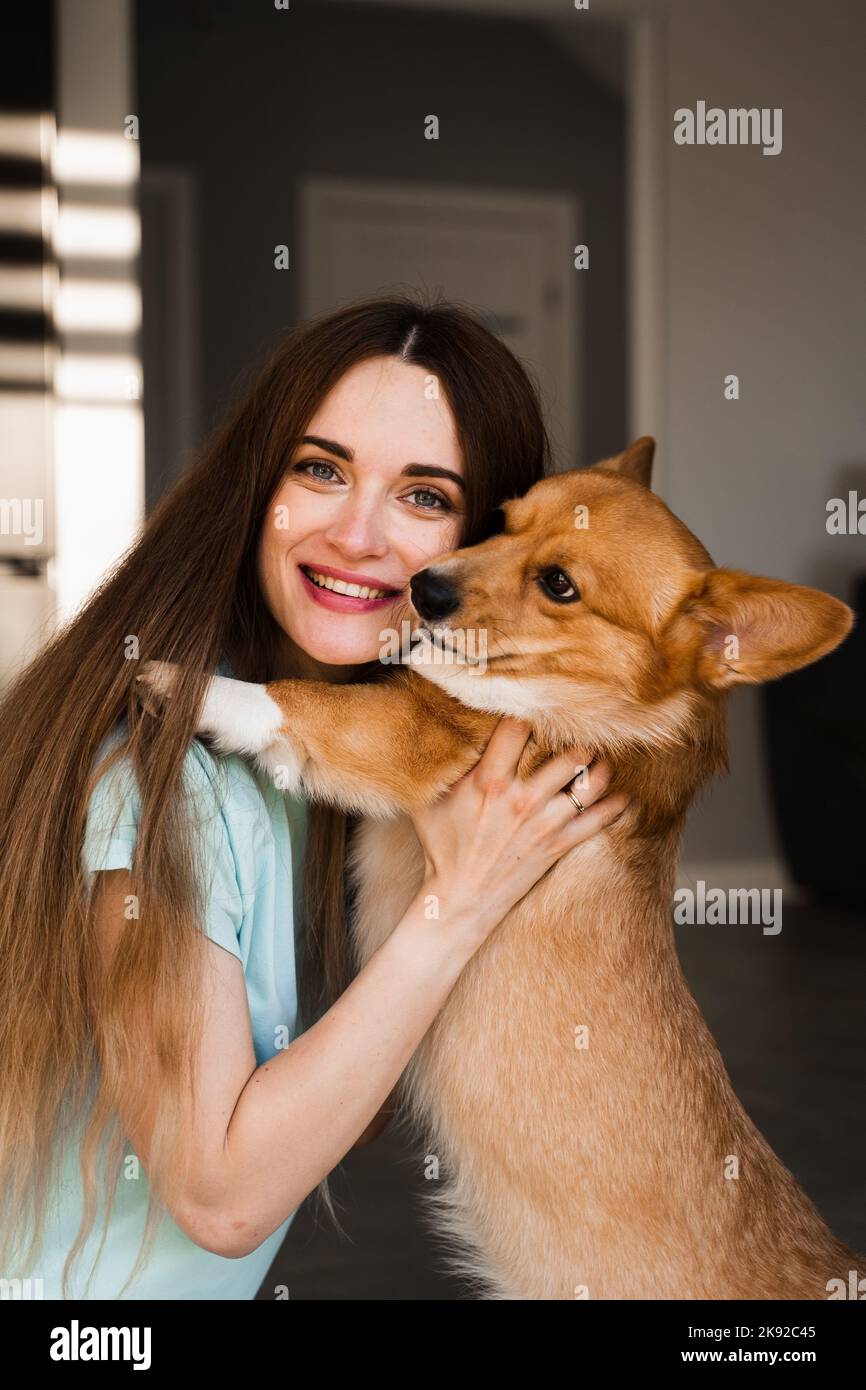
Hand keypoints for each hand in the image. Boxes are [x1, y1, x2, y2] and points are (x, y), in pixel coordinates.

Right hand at [408, 716, 629, 949]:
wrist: (460, 898)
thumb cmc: (443, 844)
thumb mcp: (431, 799)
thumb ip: (441, 764)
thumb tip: (439, 726)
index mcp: (490, 782)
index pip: (519, 729)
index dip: (529, 710)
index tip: (537, 703)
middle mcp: (523, 799)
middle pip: (568, 753)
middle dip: (578, 736)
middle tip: (582, 727)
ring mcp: (545, 823)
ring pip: (590, 783)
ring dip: (600, 766)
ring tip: (598, 756)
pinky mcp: (559, 845)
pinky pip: (599, 820)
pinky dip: (616, 805)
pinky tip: (623, 793)